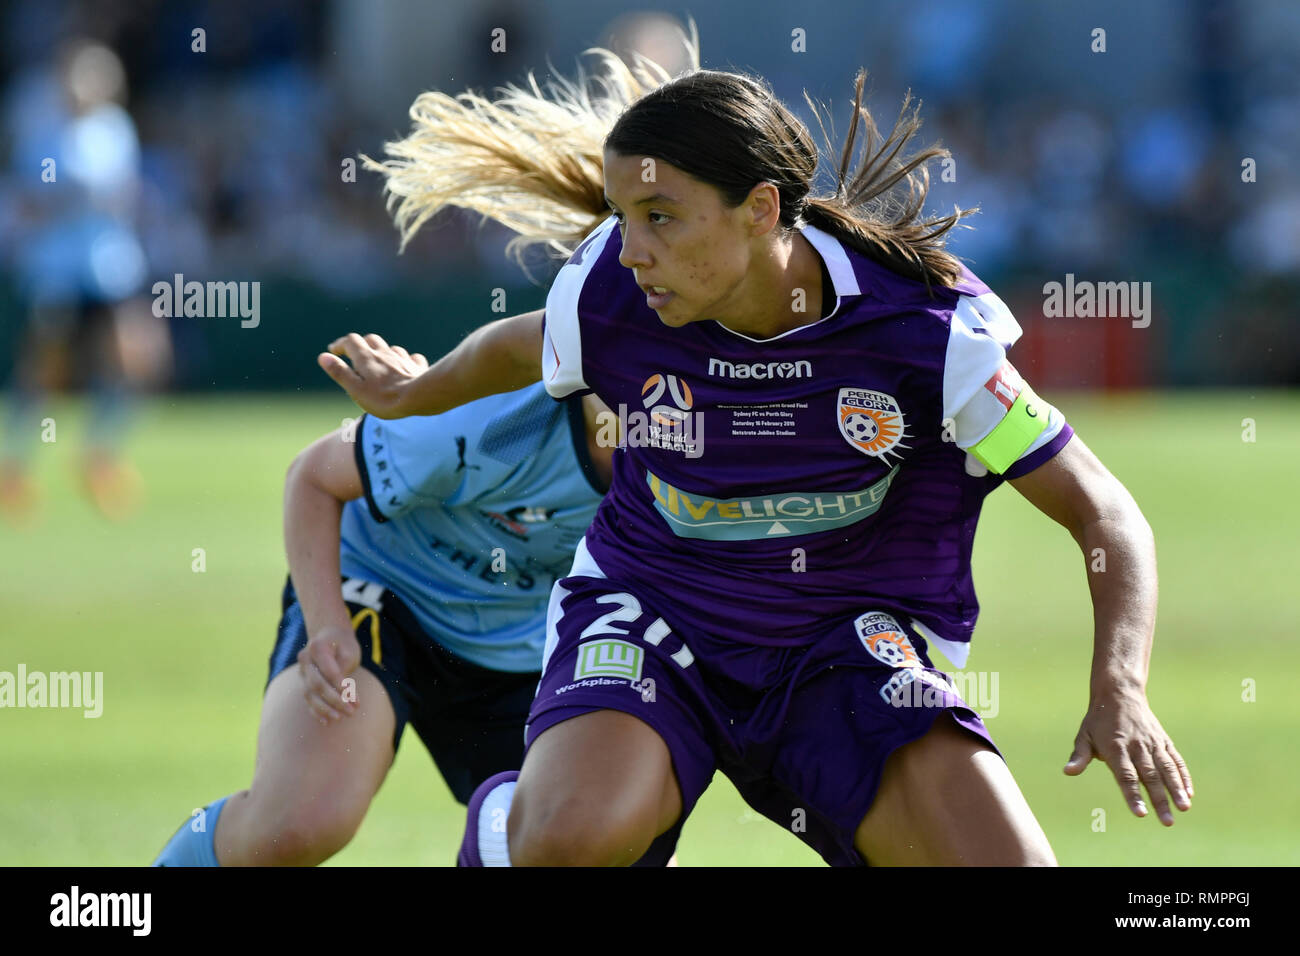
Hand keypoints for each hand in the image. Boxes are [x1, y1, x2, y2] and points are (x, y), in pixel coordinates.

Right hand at [296, 623, 362, 723]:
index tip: (356, 700)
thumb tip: (342, 693)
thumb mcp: (349, 651)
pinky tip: (326, 722)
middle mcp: (305, 660)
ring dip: (325, 709)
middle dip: (335, 701)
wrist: (328, 635)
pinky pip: (307, 700)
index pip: (329, 672)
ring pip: (310, 695)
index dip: (342, 688)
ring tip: (340, 718)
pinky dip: (316, 711)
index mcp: (317, 648)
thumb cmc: (343, 644)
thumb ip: (344, 668)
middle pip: (317, 685)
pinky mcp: (303, 682)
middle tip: (351, 712)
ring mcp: (301, 672)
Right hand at [318, 333, 428, 417]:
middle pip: (370, 339)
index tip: (333, 351)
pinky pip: (410, 358)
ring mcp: (402, 358)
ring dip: (382, 352)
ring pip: (390, 348)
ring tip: (379, 364)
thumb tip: (323, 357)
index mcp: (366, 357)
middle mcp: (384, 353)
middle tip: (355, 355)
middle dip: (361, 345)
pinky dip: (404, 360)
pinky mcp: (417, 366)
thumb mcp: (356, 389)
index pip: (350, 341)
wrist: (420, 398)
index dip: (340, 344)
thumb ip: (340, 372)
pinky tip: (405, 367)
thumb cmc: (384, 398)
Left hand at [1064, 687, 1193, 825]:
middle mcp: (1137, 746)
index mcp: (1116, 747)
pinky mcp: (1163, 740)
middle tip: (1167, 822)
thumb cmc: (1098, 720)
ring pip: (1167, 768)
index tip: (1140, 813)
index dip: (1133, 795)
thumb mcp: (1084, 735)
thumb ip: (1080, 756)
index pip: (1125, 776)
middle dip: (1160, 800)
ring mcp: (1153, 743)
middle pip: (1150, 776)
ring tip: (1184, 808)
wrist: (1120, 693)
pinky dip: (1183, 776)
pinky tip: (1189, 793)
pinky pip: (1175, 759)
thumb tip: (1068, 772)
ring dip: (1177, 789)